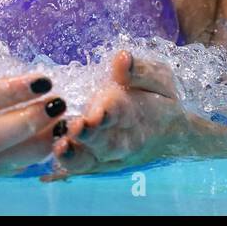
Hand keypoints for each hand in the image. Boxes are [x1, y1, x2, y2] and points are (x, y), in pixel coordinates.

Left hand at [47, 50, 185, 178]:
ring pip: (93, 159)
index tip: (98, 111)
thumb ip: (141, 70)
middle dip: (91, 135)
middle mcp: (125, 139)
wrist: (172, 133)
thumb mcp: (160, 78)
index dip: (110, 111)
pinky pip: (83, 167)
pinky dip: (70, 164)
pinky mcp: (100, 164)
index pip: (124, 112)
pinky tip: (53, 156)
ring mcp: (111, 156)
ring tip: (60, 147)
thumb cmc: (161, 98)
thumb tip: (123, 57)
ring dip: (76, 155)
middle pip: (108, 141)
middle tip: (74, 127)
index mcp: (139, 113)